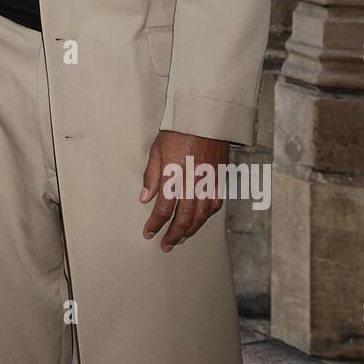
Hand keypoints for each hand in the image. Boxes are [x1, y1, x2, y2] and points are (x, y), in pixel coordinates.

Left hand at [139, 130, 229, 252]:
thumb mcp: (156, 150)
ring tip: (181, 238)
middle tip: (165, 245)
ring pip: (201, 215)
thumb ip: (151, 176)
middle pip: (184, 217)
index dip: (156, 224)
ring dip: (190, 230)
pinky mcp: (218, 179)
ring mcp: (208, 182)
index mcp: (174, 174)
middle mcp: (192, 182)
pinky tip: (200, 221)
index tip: (149, 233)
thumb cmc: (178, 131)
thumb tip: (145, 198)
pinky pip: (215, 204)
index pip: (164, 208)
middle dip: (173, 234)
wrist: (205, 118)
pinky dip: (206, 217)